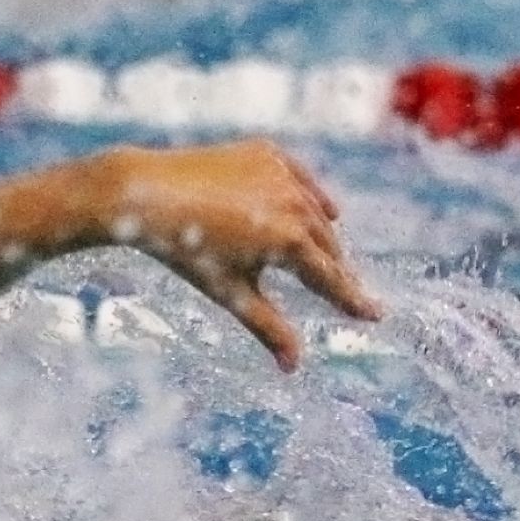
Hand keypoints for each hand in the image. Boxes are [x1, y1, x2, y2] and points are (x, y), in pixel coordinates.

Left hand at [100, 139, 381, 369]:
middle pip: (326, 246)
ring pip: (315, 212)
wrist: (144, 191)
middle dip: (335, 270)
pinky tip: (326, 210)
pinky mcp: (265, 153)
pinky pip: (300, 178)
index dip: (352, 300)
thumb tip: (293, 367)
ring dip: (322, 236)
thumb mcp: (229, 292)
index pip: (330, 278)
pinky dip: (311, 196)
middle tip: (345, 292)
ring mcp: (281, 174)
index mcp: (289, 241)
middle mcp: (294, 204)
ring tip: (328, 258)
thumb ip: (267, 326)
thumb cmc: (185, 249)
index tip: (375, 316)